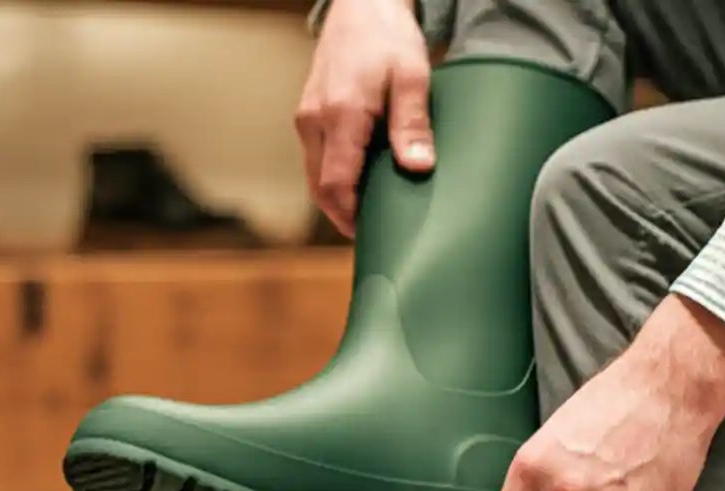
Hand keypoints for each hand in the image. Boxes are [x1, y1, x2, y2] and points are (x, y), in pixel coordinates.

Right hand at [296, 0, 433, 237]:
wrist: (361, 6)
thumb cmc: (388, 38)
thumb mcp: (413, 76)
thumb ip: (413, 124)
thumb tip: (417, 167)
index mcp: (341, 115)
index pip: (335, 185)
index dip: (351, 216)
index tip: (373, 234)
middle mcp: (315, 121)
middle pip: (320, 188)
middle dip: (344, 215)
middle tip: (376, 233)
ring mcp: (307, 118)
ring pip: (315, 176)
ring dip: (338, 198)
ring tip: (371, 213)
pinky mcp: (309, 115)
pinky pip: (317, 159)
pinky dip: (334, 178)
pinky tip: (361, 184)